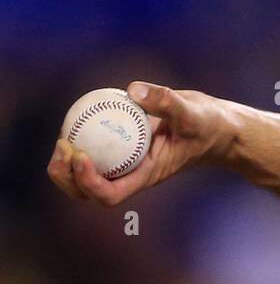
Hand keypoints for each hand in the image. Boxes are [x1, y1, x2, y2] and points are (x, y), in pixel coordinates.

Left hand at [46, 83, 233, 206]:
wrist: (215, 129)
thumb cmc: (207, 124)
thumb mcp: (191, 112)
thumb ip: (165, 101)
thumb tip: (133, 90)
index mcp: (146, 176)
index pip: (111, 194)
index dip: (88, 181)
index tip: (80, 154)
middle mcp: (133, 176)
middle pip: (89, 194)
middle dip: (68, 177)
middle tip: (62, 145)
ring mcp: (127, 166)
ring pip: (87, 177)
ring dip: (67, 165)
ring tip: (62, 138)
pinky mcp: (124, 151)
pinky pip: (95, 152)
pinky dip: (80, 141)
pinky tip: (75, 120)